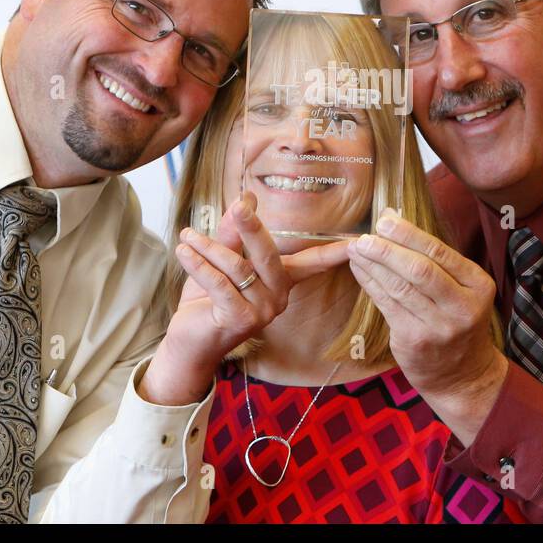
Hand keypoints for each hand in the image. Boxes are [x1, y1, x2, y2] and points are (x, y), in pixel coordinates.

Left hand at [139, 192, 348, 404]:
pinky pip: (219, 283)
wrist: (188, 343)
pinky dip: (199, 264)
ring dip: (208, 248)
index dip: (335, 253)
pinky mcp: (240, 320)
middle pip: (268, 253)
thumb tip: (246, 199)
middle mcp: (278, 297)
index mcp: (280, 281)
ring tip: (187, 236)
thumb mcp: (221, 261)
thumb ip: (233, 234)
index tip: (359, 242)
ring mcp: (262, 311)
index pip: (313, 263)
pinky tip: (184, 251)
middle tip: (240, 205)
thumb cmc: (207, 301)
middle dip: (252, 226)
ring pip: (237, 266)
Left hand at [347, 209, 508, 443]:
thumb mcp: (462, 290)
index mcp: (478, 286)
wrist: (463, 376)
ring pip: (399, 287)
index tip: (385, 220)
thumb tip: (393, 219)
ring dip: (373, 265)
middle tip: (365, 236)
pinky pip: (386, 305)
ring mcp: (438, 327)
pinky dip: (370, 284)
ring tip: (356, 249)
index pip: (440, 252)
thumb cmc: (457, 322)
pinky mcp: (414, 341)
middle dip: (387, 250)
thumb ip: (435, 260)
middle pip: (420, 270)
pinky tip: (359, 270)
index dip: (408, 234)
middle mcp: (462, 307)